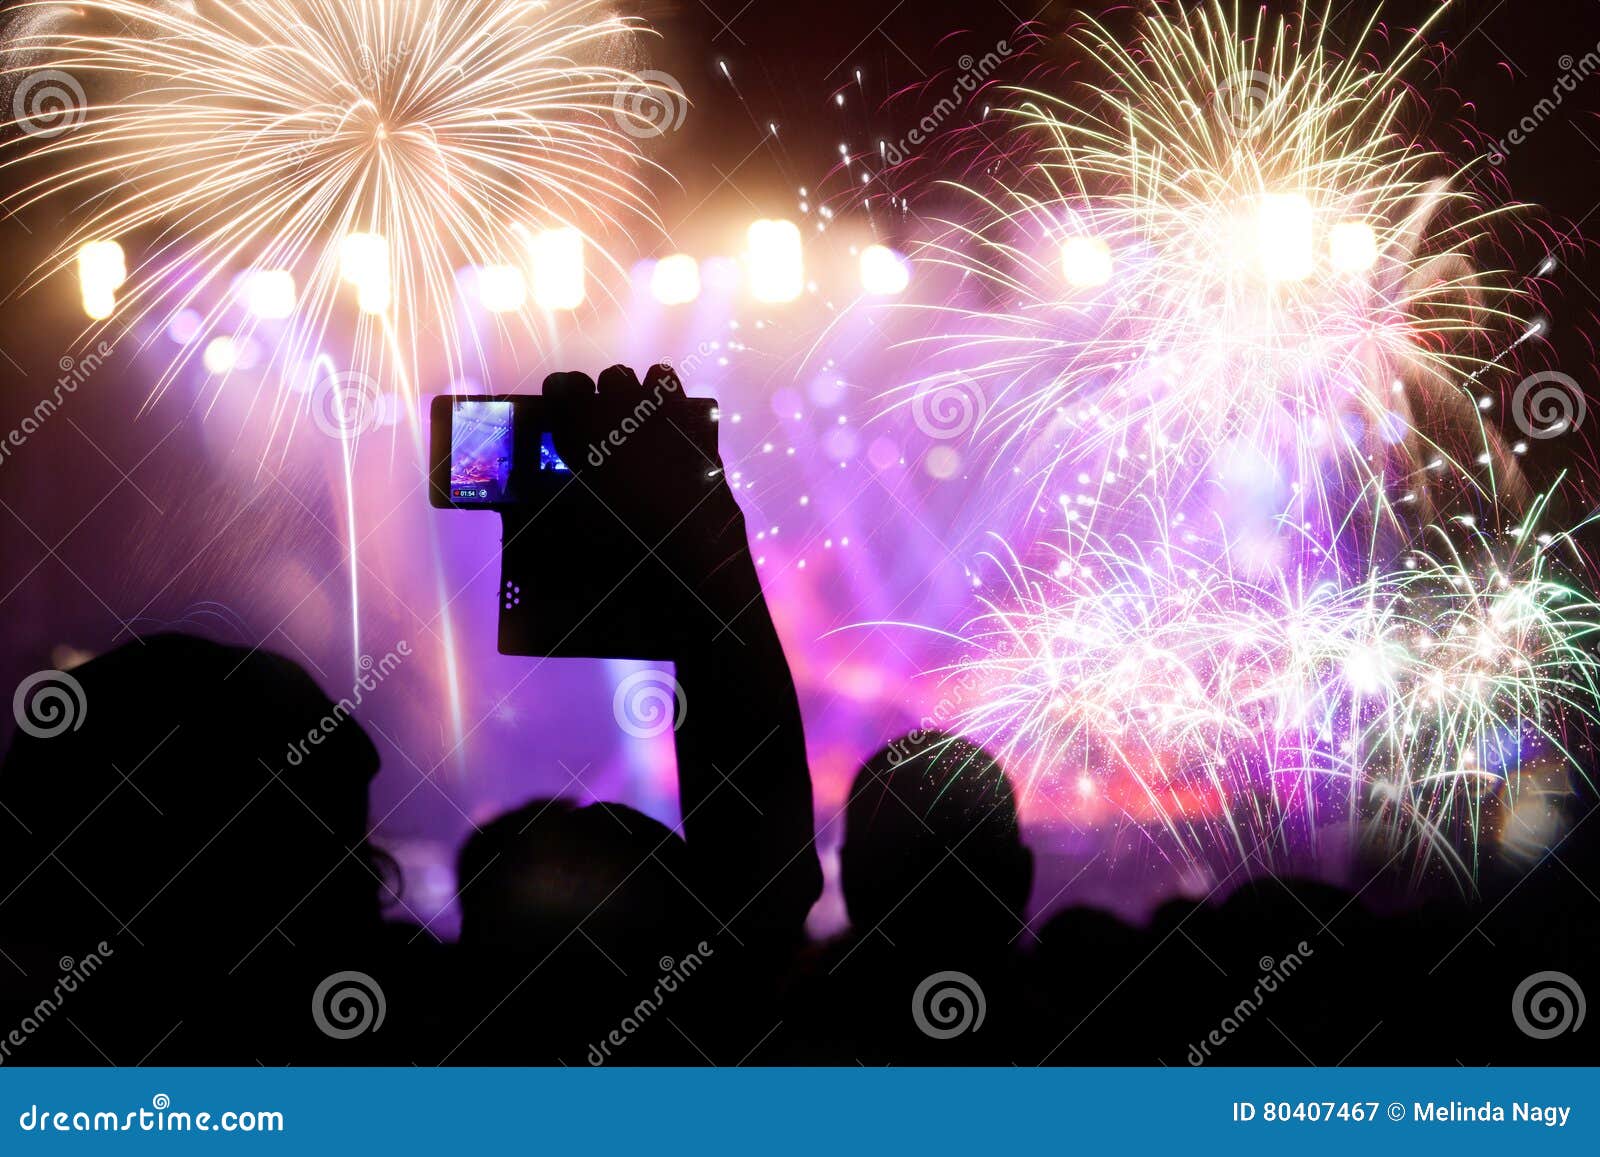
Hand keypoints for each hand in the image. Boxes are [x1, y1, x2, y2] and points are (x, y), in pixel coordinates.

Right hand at [542, 364, 761, 640]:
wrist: (691, 553)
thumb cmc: (627, 542)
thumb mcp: (584, 521)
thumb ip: (571, 493)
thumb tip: (567, 487)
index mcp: (587, 429)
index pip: (563, 385)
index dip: (561, 391)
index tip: (562, 402)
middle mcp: (629, 412)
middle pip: (614, 376)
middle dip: (610, 392)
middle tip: (607, 420)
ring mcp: (672, 414)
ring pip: (658, 375)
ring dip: (650, 391)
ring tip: (646, 417)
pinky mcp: (705, 429)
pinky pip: (695, 403)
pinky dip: (684, 411)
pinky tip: (679, 434)